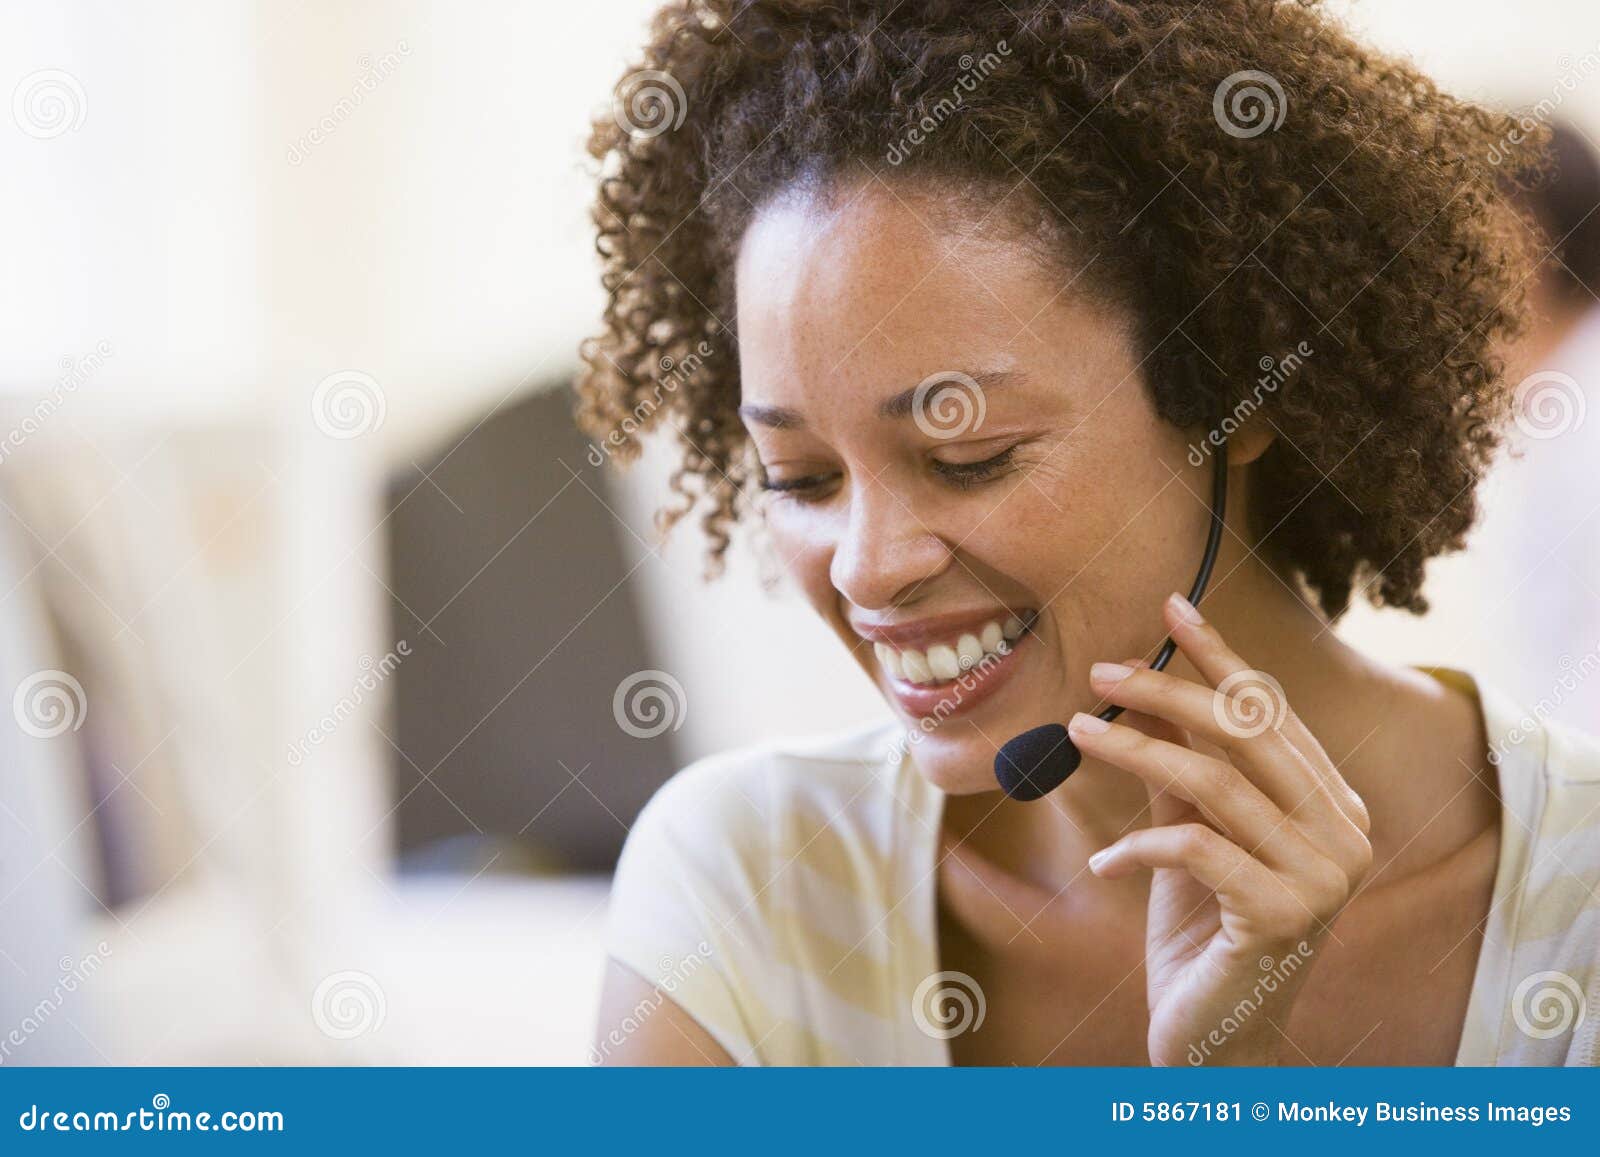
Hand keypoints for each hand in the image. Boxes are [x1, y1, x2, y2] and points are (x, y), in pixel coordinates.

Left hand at [1067, 592, 1371, 1065]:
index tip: (1171, 606)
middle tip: (1100, 668)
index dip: (1220, 655)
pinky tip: (1104, 864)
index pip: (1272, 710)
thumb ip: (1175, 765)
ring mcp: (1324, 878)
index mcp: (1334, 805)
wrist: (1212, 1037)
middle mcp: (1346, 835)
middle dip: (1167, 688)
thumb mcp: (1186, 832)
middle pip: (1247, 732)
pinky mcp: (1282, 916)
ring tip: (1076, 734)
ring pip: (1214, 783)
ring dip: (1134, 750)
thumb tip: (1139, 682)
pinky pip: (1195, 849)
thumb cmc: (1199, 930)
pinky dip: (1137, 848)